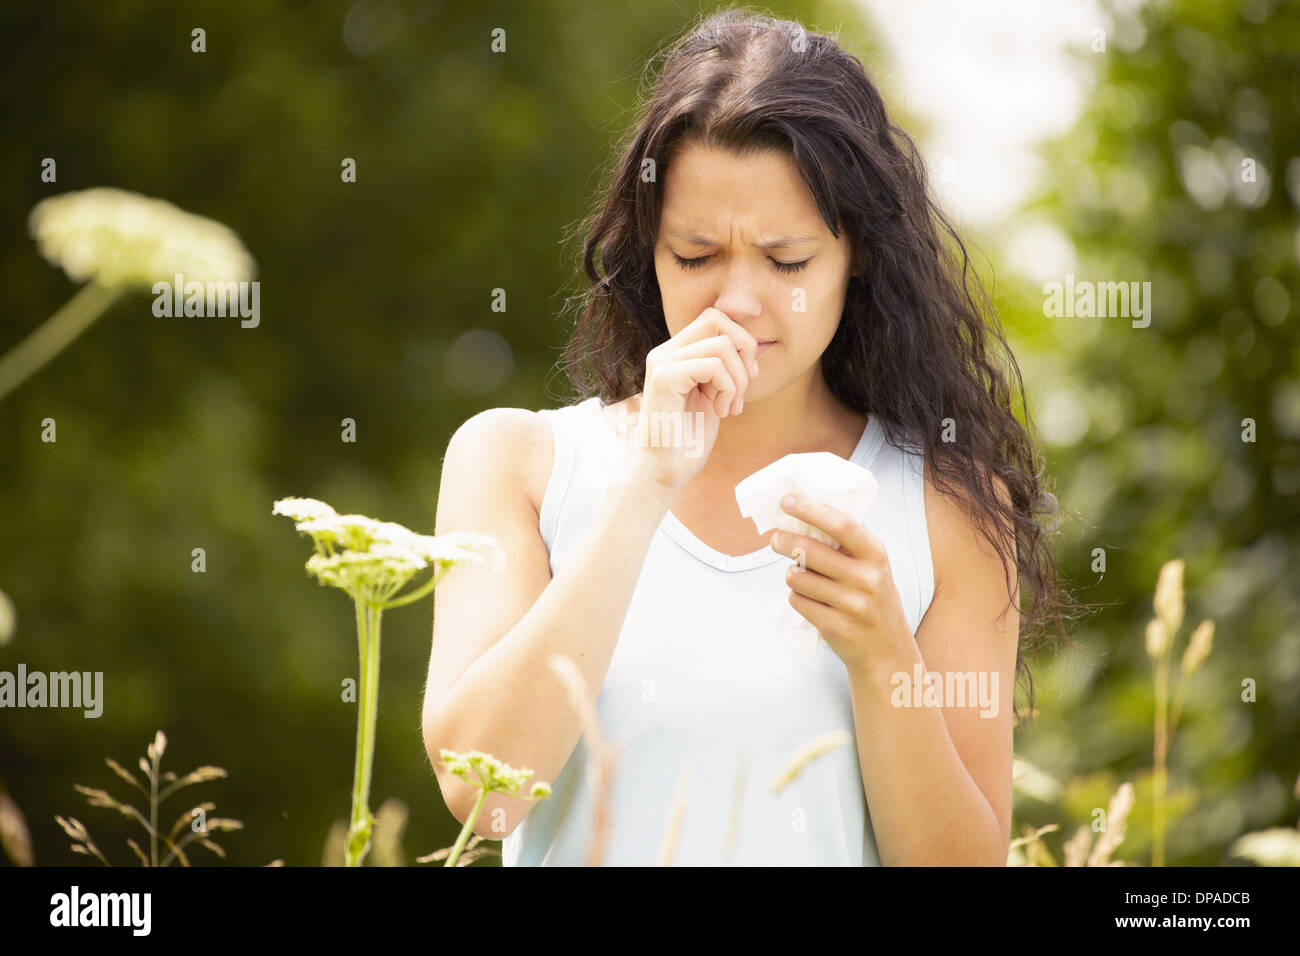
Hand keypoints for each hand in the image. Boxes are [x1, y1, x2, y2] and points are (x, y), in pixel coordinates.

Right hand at [628, 307, 758, 497]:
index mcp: (675, 354)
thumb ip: (722, 367)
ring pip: (722, 344)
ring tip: (730, 406)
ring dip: (738, 379)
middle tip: (745, 386)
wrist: (664, 472)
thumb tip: (749, 344)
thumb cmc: (688, 440)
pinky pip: (714, 365)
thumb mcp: (712, 394)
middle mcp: (664, 352)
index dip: (741, 340)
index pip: (715, 318)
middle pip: (717, 319)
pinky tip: (720, 412)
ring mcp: (662, 362)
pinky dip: (727, 389)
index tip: (747, 377)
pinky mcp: (664, 377)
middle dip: (744, 349)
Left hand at [768, 495, 913, 673]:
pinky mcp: (836, 626)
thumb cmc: (873, 598)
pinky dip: (797, 597)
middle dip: (784, 541)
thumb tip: (804, 511)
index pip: (841, 524)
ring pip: (798, 577)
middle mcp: (867, 578)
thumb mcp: (872, 566)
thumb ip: (847, 543)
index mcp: (876, 554)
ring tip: (802, 578)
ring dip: (792, 575)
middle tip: (774, 538)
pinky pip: (797, 601)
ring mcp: (852, 604)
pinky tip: (810, 600)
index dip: (811, 510)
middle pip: (810, 550)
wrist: (887, 650)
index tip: (787, 500)